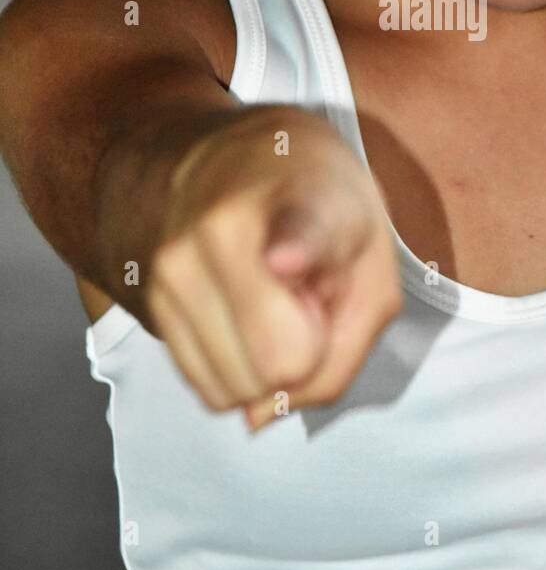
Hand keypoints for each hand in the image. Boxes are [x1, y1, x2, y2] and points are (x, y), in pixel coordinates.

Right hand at [143, 108, 401, 427]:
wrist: (234, 157)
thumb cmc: (322, 205)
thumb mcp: (374, 254)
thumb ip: (351, 337)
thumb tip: (267, 412)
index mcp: (304, 194)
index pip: (301, 228)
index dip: (294, 249)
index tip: (283, 257)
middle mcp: (221, 227)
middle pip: (277, 367)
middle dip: (307, 356)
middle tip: (311, 300)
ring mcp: (174, 265)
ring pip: (235, 392)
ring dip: (267, 368)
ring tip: (277, 302)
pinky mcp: (148, 298)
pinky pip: (207, 389)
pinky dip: (237, 369)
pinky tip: (246, 314)